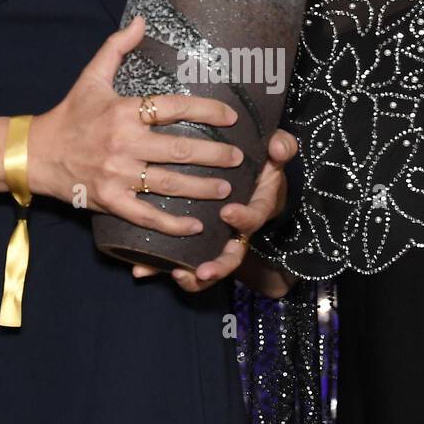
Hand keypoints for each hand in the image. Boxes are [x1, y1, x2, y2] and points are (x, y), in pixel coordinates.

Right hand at [27, 14, 243, 234]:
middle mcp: (123, 144)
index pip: (173, 108)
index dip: (206, 112)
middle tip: (238, 158)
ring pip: (170, 184)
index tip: (231, 117)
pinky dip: (173, 224)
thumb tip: (141, 19)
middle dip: (215, 155)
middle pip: (180, 150)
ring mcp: (118, 175)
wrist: (37, 153)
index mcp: (123, 111)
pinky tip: (196, 225)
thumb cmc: (70, 114)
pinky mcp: (112, 201)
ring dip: (203, 188)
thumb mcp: (91, 77)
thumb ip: (117, 47)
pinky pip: (147, 215)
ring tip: (227, 188)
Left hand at [131, 127, 299, 290]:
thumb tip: (279, 149)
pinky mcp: (191, 238)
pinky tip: (142, 271)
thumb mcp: (274, 151)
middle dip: (218, 266)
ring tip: (176, 276)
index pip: (252, 218)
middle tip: (204, 271)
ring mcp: (214, 237)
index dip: (243, 218)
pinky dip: (161, 267)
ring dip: (191, 276)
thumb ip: (282, 147)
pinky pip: (179, 258)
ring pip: (206, 266)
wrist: (249, 173)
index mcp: (255, 209)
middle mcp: (235, 230)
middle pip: (231, 256)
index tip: (227, 212)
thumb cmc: (260, 162)